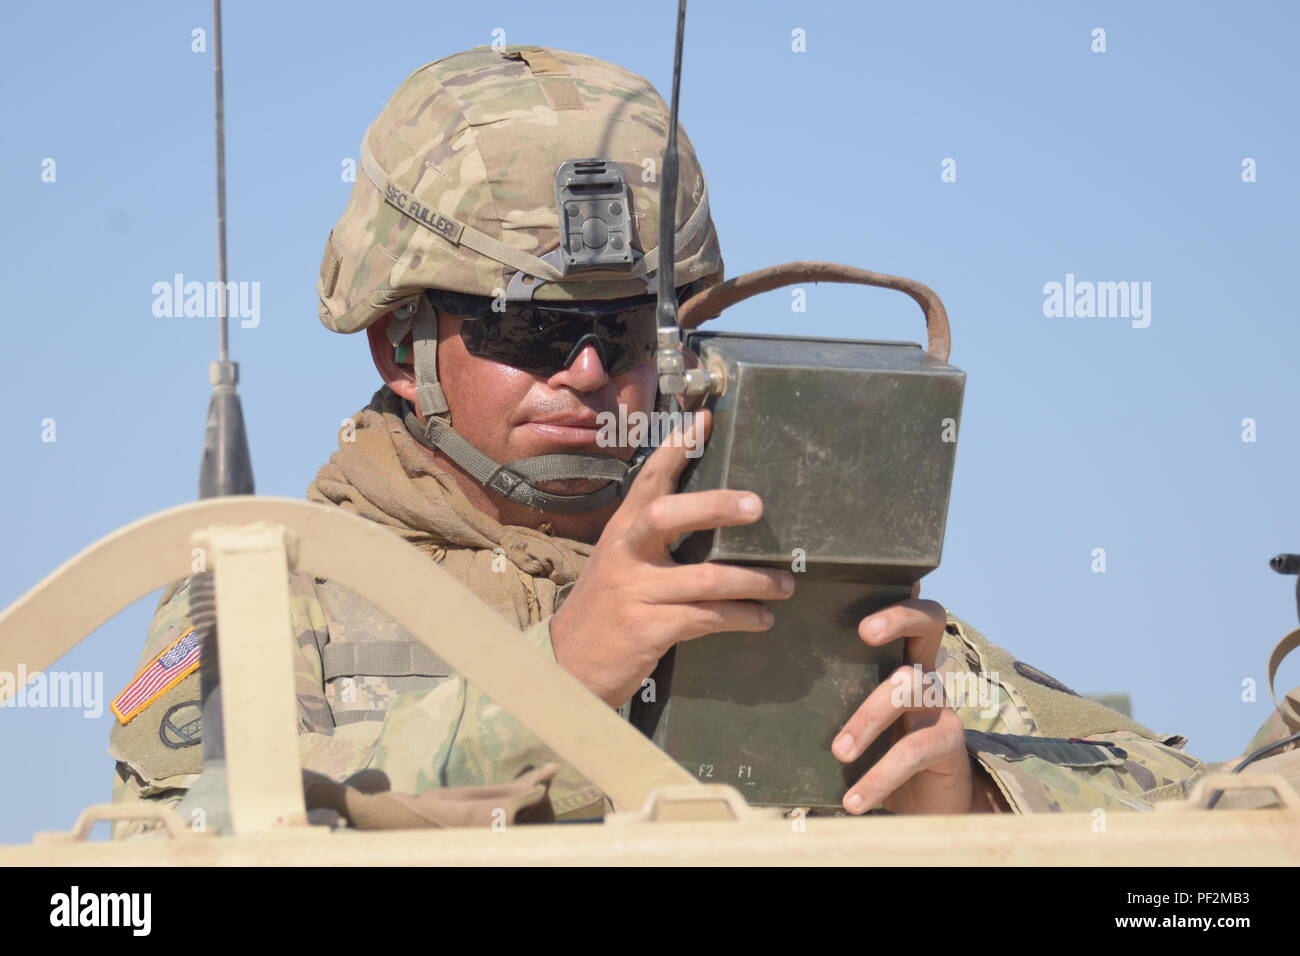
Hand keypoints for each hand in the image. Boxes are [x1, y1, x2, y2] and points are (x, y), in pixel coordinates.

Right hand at [550, 409, 795, 706]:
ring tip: (785, 584)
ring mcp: (636, 592)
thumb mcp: (619, 566)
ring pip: (706, 577)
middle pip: (668, 515)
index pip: (648, 480)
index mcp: (622, 533)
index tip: (704, 419)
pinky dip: (743, 617)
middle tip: (758, 506)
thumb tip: (712, 521)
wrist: (567, 667)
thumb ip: (653, 544)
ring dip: (754, 581)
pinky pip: (708, 617)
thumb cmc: (606, 611)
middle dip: (716, 506)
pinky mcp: (650, 629)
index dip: (675, 448)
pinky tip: (762, 618)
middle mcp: (626, 554)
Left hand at [831, 598, 1007, 813]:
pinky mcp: (948, 741)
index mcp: (897, 659)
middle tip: (864, 632)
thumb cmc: (876, 753)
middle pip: (929, 620)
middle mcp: (924, 672)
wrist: (923, 809)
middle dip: (898, 617)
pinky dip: (880, 777)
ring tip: (839, 752)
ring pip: (908, 687)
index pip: (902, 609)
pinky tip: (854, 800)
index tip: (861, 585)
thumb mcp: (849, 719)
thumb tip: (763, 685)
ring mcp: (940, 704)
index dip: (893, 593)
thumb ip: (827, 697)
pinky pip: (914, 749)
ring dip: (868, 717)